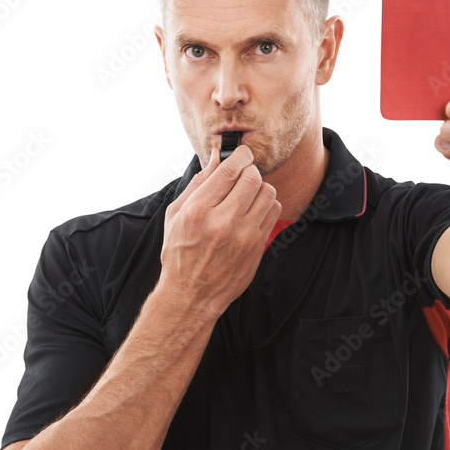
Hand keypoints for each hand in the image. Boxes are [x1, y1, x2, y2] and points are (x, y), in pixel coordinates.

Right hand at [159, 144, 280, 321]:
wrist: (191, 295)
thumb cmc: (179, 255)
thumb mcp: (176, 216)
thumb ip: (197, 184)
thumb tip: (215, 159)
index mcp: (199, 211)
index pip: (230, 170)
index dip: (241, 155)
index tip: (241, 154)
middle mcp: (223, 222)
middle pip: (253, 178)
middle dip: (249, 171)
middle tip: (242, 176)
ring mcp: (244, 236)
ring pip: (267, 193)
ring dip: (259, 188)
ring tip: (247, 195)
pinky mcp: (257, 247)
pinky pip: (274, 212)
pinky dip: (266, 205)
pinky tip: (253, 211)